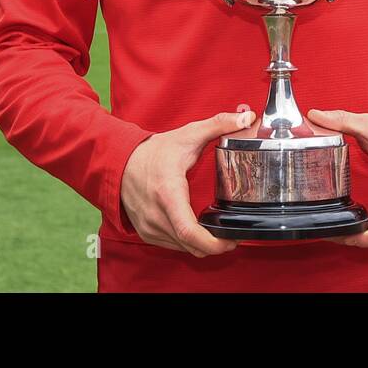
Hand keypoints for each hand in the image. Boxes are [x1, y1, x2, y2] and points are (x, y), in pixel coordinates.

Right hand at [119, 107, 254, 256]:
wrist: (120, 161)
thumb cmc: (154, 151)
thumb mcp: (187, 135)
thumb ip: (218, 125)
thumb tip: (246, 117)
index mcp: (168, 193)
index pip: (189, 231)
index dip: (213, 243)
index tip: (231, 240)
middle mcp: (157, 215)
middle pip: (191, 246)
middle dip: (216, 246)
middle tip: (233, 238)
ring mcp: (150, 227)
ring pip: (184, 249)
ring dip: (202, 246)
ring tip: (219, 233)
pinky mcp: (147, 233)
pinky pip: (173, 246)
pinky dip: (188, 243)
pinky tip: (198, 231)